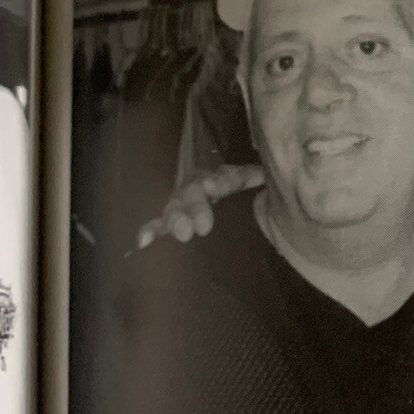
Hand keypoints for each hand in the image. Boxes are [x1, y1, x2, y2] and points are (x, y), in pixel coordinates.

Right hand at [135, 163, 265, 247]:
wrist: (247, 219)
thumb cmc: (258, 199)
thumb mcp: (264, 185)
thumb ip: (265, 178)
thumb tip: (271, 172)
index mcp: (229, 179)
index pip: (225, 176)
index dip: (220, 180)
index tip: (216, 187)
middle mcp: (205, 188)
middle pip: (196, 191)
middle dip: (195, 206)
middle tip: (202, 227)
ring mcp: (188, 204)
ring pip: (178, 206)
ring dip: (176, 218)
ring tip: (182, 234)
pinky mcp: (177, 222)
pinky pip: (160, 224)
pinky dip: (152, 230)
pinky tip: (143, 241)